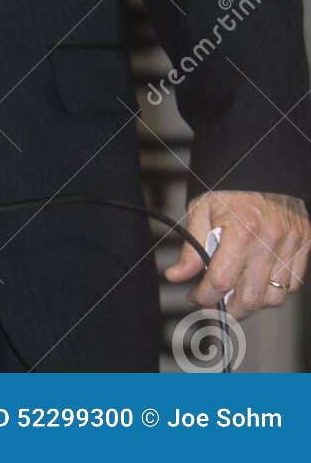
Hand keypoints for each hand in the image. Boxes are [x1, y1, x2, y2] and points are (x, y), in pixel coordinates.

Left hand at [165, 190, 310, 318]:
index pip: (221, 281)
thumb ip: (191, 249)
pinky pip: (292, 284)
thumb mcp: (202, 211)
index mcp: (241, 230)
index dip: (204, 296)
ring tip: (236, 293)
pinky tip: (259, 280)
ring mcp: (291, 243)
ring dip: (253, 302)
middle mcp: (269, 239)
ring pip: (273, 297)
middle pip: (249, 297)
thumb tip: (175, 276)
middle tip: (214, 302)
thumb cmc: (230, 186)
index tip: (195, 296)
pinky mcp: (305, 243)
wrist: (261, 165)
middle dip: (227, 308)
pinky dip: (275, 289)